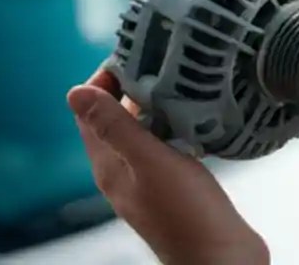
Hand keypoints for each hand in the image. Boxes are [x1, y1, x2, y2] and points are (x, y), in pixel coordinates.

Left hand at [67, 71, 268, 264]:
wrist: (223, 260)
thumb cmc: (188, 217)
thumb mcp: (151, 162)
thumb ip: (117, 127)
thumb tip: (75, 93)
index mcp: (110, 166)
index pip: (91, 112)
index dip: (104, 79)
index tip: (132, 54)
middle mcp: (124, 172)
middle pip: (118, 117)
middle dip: (135, 86)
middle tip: (163, 60)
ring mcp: (150, 179)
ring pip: (145, 130)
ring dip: (158, 104)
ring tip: (183, 81)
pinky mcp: (176, 185)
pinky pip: (169, 144)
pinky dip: (179, 124)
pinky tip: (199, 116)